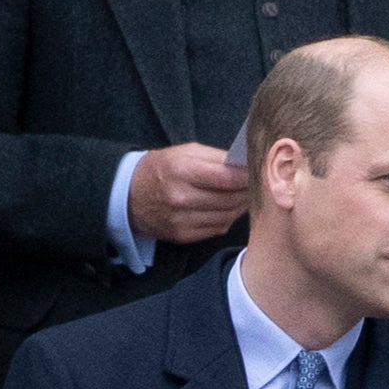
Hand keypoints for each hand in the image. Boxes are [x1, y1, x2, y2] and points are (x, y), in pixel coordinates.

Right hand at [127, 144, 249, 244]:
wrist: (131, 197)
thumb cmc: (163, 169)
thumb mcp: (185, 152)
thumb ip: (217, 157)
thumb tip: (247, 166)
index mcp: (181, 171)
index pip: (227, 178)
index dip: (247, 176)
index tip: (257, 171)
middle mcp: (181, 198)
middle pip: (231, 199)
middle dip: (247, 191)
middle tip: (254, 183)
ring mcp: (182, 221)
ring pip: (228, 215)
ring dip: (240, 205)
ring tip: (243, 194)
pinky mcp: (185, 236)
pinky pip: (219, 228)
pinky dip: (228, 217)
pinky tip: (227, 207)